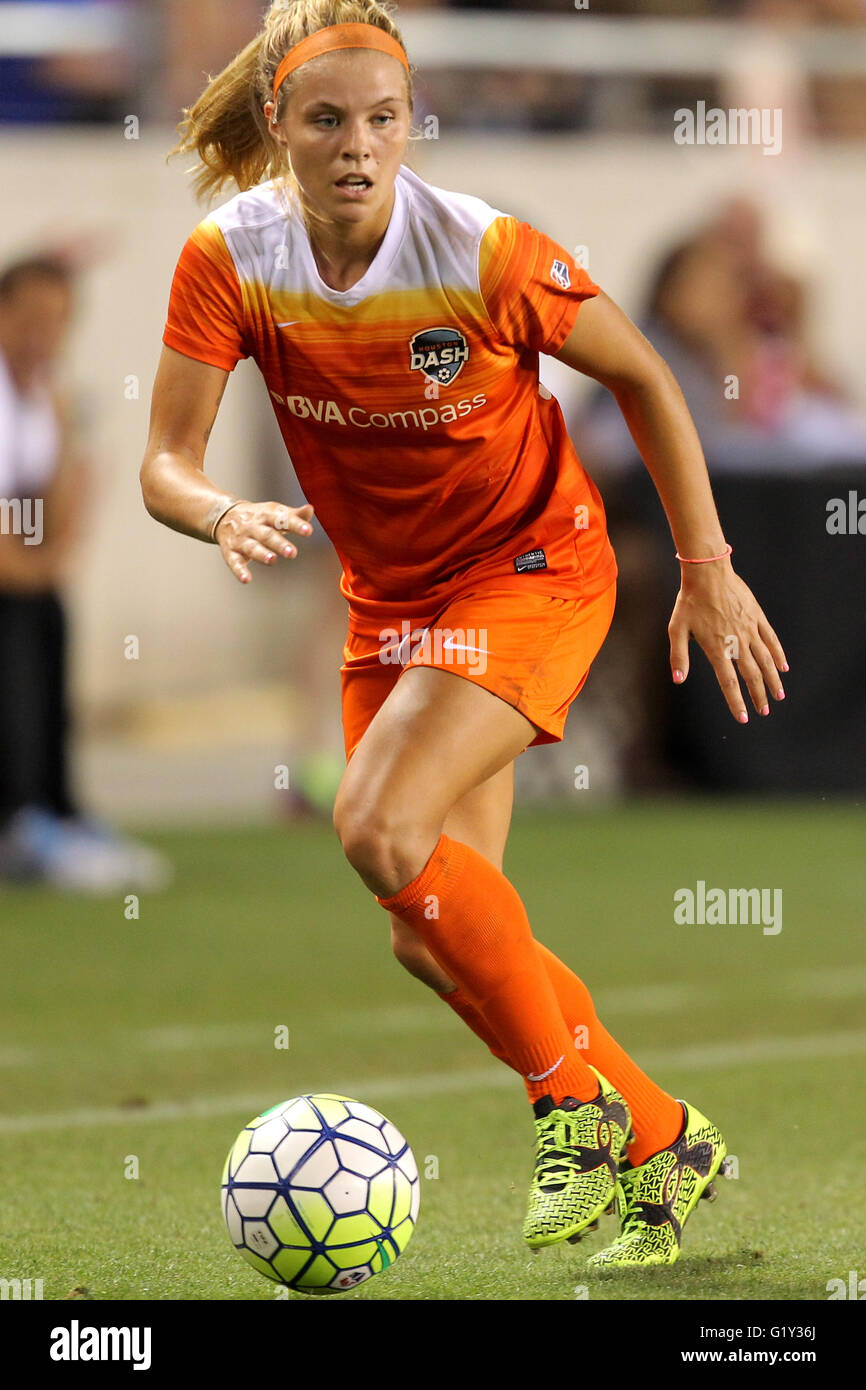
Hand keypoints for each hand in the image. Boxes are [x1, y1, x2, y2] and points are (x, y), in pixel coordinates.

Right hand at [214, 500, 314, 583]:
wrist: (224, 516)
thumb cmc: (257, 518)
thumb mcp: (274, 513)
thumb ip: (294, 515)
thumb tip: (310, 509)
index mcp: (266, 515)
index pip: (282, 518)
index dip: (296, 524)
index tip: (308, 531)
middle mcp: (253, 526)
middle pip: (267, 535)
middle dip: (279, 544)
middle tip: (292, 553)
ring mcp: (241, 539)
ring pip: (252, 547)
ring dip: (261, 554)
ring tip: (272, 560)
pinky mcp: (231, 552)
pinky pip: (234, 562)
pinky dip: (239, 571)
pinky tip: (246, 579)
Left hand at [668, 560, 787, 722]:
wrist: (708, 572)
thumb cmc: (689, 601)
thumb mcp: (676, 629)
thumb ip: (678, 656)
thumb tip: (678, 679)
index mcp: (716, 647)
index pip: (728, 682)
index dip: (736, 701)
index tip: (744, 717)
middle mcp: (736, 641)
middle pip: (751, 674)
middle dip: (759, 695)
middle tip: (765, 711)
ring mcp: (749, 629)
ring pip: (765, 660)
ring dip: (772, 679)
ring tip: (779, 695)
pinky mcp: (757, 617)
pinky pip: (771, 639)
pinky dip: (778, 654)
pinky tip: (783, 667)